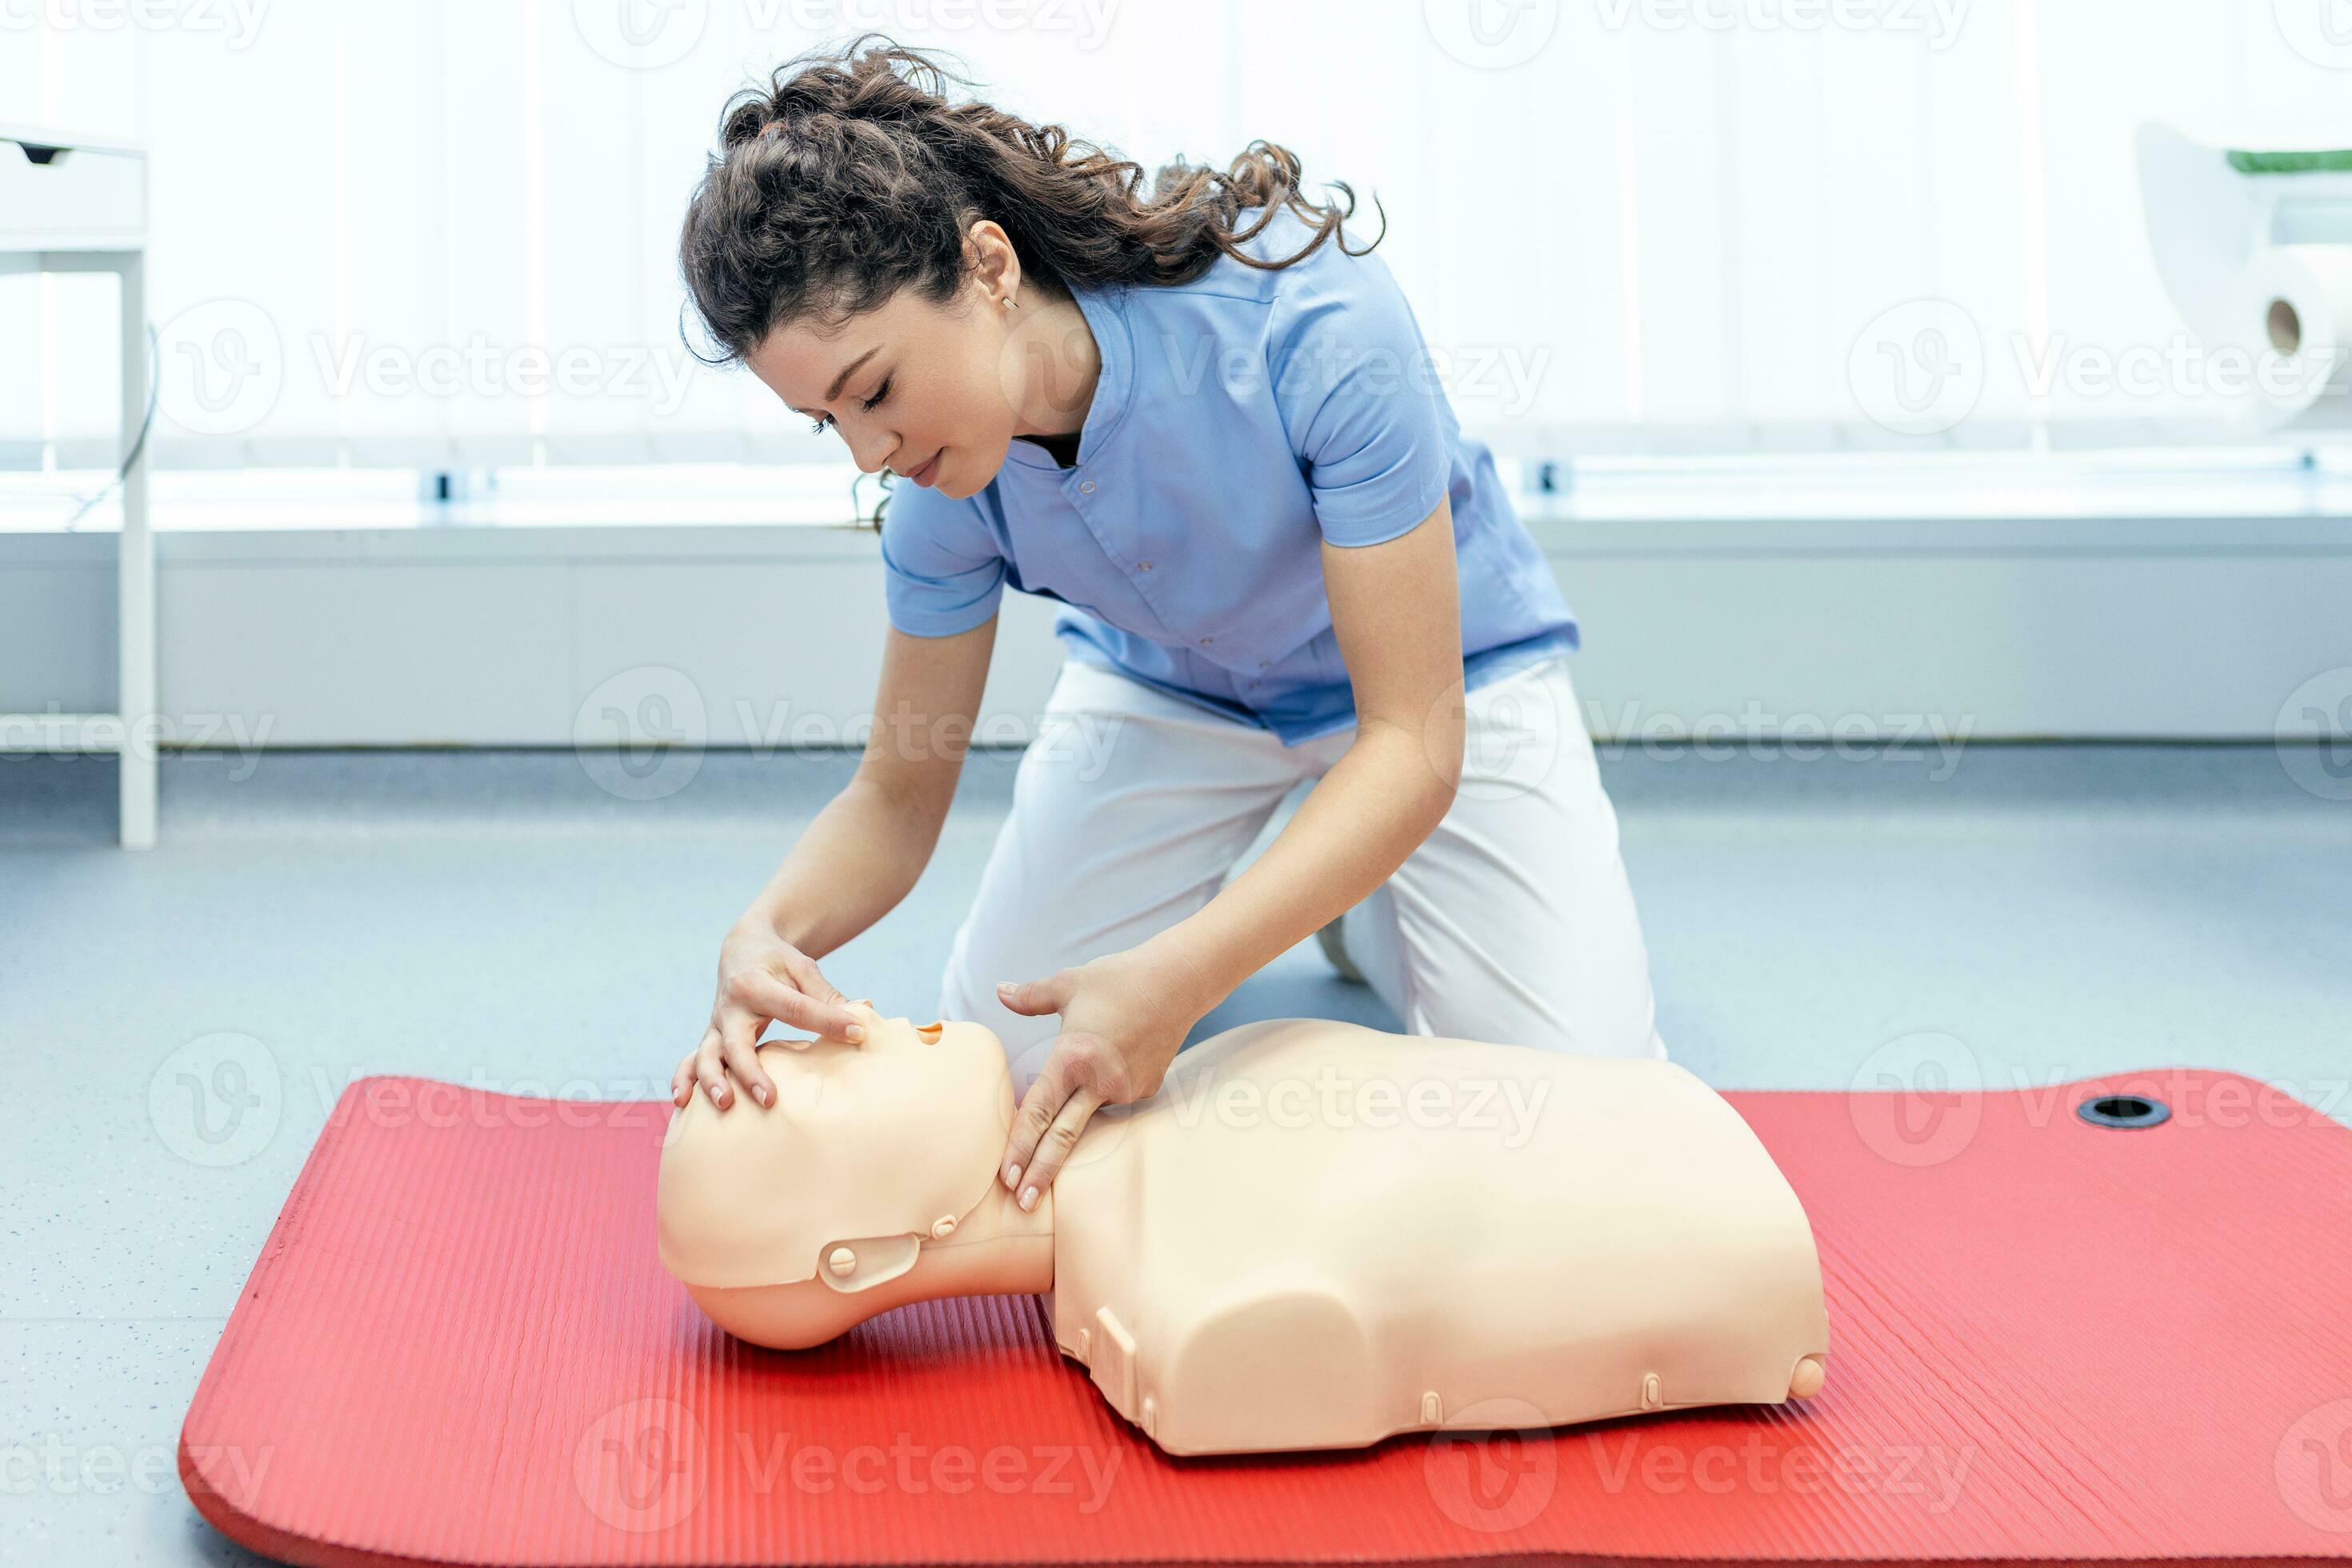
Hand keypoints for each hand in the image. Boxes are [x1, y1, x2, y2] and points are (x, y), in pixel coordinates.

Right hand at [670, 919, 866, 1111]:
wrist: (742, 948)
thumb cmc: (779, 962)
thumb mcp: (804, 969)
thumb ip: (828, 997)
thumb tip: (863, 1016)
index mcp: (757, 985)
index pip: (796, 1009)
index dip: (828, 1022)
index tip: (857, 1034)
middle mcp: (731, 1007)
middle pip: (737, 1043)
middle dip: (751, 1072)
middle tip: (770, 1099)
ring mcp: (716, 1025)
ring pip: (707, 1055)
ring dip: (712, 1080)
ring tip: (725, 1104)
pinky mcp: (711, 1038)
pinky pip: (690, 1059)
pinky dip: (684, 1078)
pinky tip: (682, 1102)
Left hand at [994, 947, 1204, 1209]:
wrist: (1178, 981)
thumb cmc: (1119, 979)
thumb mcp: (1069, 984)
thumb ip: (1030, 996)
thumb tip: (999, 991)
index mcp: (1072, 1057)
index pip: (1037, 1112)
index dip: (1019, 1146)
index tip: (1006, 1177)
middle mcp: (1099, 1081)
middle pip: (1062, 1137)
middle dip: (1040, 1173)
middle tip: (1021, 1204)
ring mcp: (1126, 1089)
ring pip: (1092, 1111)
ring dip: (1081, 1113)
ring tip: (1094, 1079)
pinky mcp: (1146, 1089)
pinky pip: (1117, 1098)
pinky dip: (1108, 1089)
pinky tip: (1120, 1057)